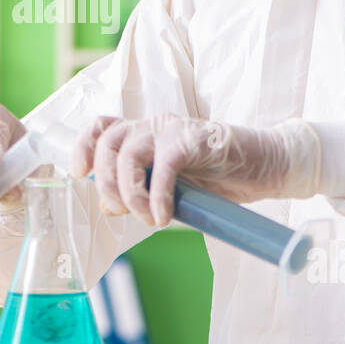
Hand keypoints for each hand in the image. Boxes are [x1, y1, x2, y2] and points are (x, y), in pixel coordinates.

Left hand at [71, 114, 295, 226]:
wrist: (265, 166)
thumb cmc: (219, 177)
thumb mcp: (172, 185)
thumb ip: (143, 189)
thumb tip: (110, 206)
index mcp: (145, 132)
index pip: (103, 127)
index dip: (84, 147)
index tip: (79, 174)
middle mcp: (154, 125)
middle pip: (108, 144)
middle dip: (107, 183)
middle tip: (121, 211)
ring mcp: (173, 130)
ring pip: (129, 154)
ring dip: (130, 193)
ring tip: (148, 218)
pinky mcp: (193, 140)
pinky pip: (163, 167)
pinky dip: (158, 196)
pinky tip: (164, 217)